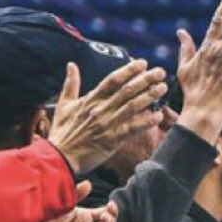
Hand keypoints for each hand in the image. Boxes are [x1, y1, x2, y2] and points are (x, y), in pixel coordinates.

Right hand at [48, 59, 166, 174]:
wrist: (60, 158)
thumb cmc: (62, 132)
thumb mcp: (63, 105)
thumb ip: (70, 84)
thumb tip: (71, 65)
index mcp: (90, 100)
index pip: (112, 80)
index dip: (128, 70)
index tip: (142, 63)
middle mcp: (101, 110)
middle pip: (126, 91)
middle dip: (145, 80)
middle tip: (160, 72)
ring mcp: (107, 124)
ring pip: (132, 107)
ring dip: (149, 96)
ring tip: (162, 88)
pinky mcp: (112, 140)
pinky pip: (133, 128)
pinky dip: (146, 121)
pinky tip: (158, 115)